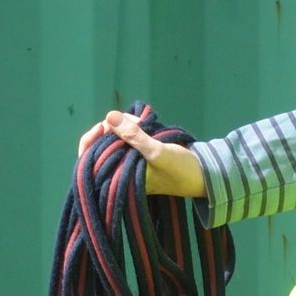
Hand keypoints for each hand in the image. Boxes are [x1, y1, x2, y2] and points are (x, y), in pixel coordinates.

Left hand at [77, 110, 205, 198]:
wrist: (206, 176)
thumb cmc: (181, 170)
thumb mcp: (157, 152)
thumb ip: (133, 136)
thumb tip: (109, 116)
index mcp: (120, 178)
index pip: (89, 160)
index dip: (91, 139)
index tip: (104, 125)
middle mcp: (121, 173)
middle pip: (100, 148)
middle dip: (111, 129)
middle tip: (127, 119)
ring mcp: (131, 165)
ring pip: (114, 142)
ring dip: (123, 128)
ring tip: (139, 121)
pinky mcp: (140, 158)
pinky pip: (127, 142)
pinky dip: (131, 131)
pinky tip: (141, 124)